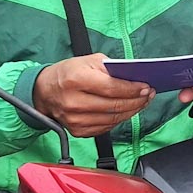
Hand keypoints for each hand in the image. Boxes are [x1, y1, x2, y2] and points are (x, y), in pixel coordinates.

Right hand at [33, 54, 153, 136]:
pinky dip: (120, 119)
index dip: (132, 89)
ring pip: (113, 119)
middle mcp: (74, 102)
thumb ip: (110, 67)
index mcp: (76, 80)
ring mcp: (75, 120)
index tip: (146, 87)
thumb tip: (134, 76)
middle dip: (137, 100)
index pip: (111, 88)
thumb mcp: (87, 60)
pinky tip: (127, 111)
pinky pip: (106, 127)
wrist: (44, 92)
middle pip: (114, 106)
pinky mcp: (78, 131)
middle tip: (148, 94)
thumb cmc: (68, 73)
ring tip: (142, 102)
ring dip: (132, 111)